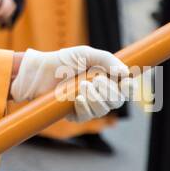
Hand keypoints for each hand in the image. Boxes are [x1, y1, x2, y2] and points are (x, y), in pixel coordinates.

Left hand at [9, 46, 130, 120]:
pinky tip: (76, 98)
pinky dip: (84, 107)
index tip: (125, 83)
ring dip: (95, 98)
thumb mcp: (86, 54)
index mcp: (106, 79)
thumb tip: (125, 72)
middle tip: (96, 80)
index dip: (129, 88)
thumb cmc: (63, 61)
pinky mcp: (76, 114)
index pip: (125, 89)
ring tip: (82, 86)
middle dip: (109, 91)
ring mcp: (88, 105)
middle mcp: (100, 93)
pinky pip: (87, 116)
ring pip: (103, 110)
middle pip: (117, 101)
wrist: (40, 71)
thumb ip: (107, 60)